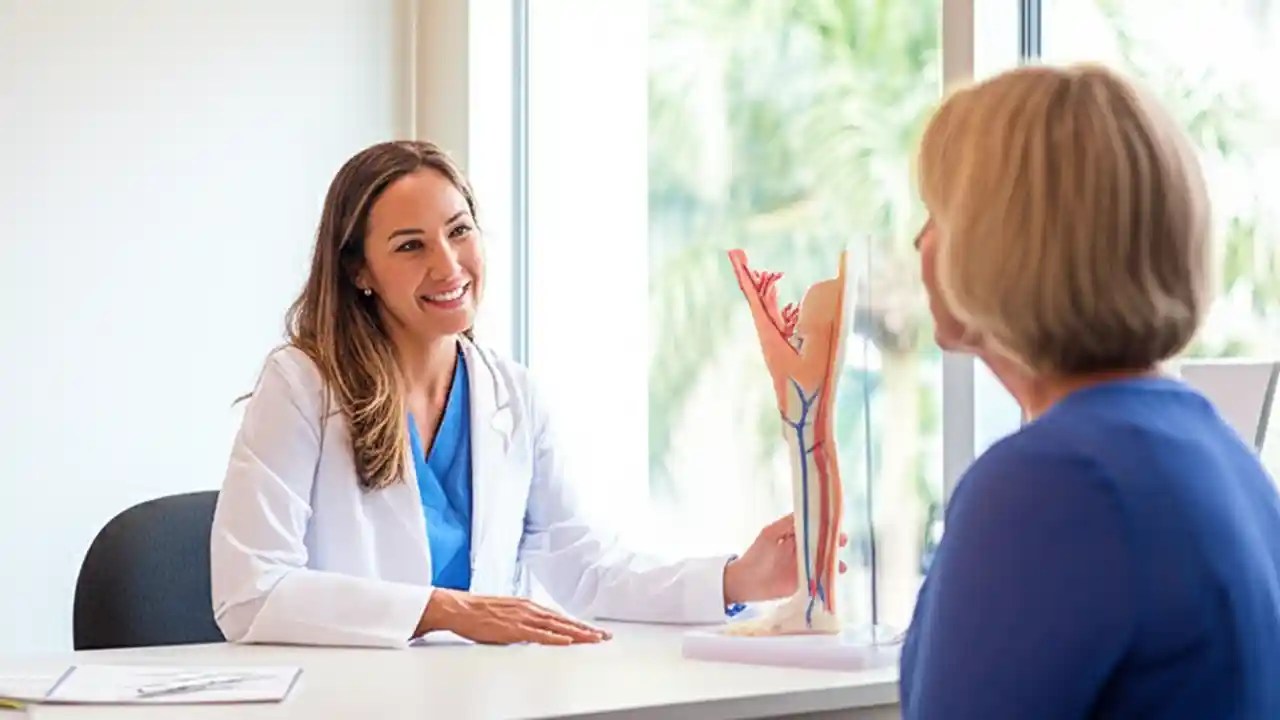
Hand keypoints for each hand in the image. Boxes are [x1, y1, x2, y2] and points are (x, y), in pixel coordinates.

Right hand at [416, 589, 610, 644]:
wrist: (458, 607)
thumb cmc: (477, 611)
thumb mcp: (505, 613)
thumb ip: (521, 619)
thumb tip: (531, 629)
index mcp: (527, 605)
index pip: (558, 617)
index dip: (577, 625)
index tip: (593, 631)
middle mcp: (529, 609)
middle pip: (563, 621)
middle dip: (585, 630)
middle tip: (604, 637)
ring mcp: (523, 618)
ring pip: (556, 627)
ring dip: (577, 634)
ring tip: (594, 640)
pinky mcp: (513, 628)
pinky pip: (539, 635)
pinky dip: (555, 638)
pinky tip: (568, 641)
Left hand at [723, 514, 847, 604]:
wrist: (745, 581)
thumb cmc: (756, 555)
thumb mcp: (770, 534)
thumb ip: (786, 524)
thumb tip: (803, 514)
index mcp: (792, 537)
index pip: (812, 529)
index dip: (825, 527)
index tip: (836, 525)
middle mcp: (800, 550)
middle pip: (821, 545)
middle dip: (833, 543)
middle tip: (842, 541)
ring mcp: (802, 566)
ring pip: (823, 562)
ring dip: (834, 562)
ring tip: (841, 565)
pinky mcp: (802, 582)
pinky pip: (819, 578)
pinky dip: (828, 578)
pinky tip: (834, 577)